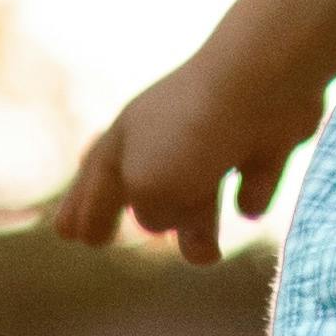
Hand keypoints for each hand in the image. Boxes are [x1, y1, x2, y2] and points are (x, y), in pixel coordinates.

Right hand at [48, 0, 335, 261]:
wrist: (265, 80)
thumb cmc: (194, 134)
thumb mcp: (149, 189)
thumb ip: (152, 215)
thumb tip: (177, 225)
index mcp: (129, 138)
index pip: (96, 181)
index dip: (82, 211)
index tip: (70, 236)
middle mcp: (169, 138)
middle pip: (139, 187)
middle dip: (120, 214)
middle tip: (97, 241)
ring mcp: (218, 141)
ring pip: (199, 200)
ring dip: (198, 231)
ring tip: (207, 255)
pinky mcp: (264, 146)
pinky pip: (253, 186)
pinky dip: (254, 194)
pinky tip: (250, 190)